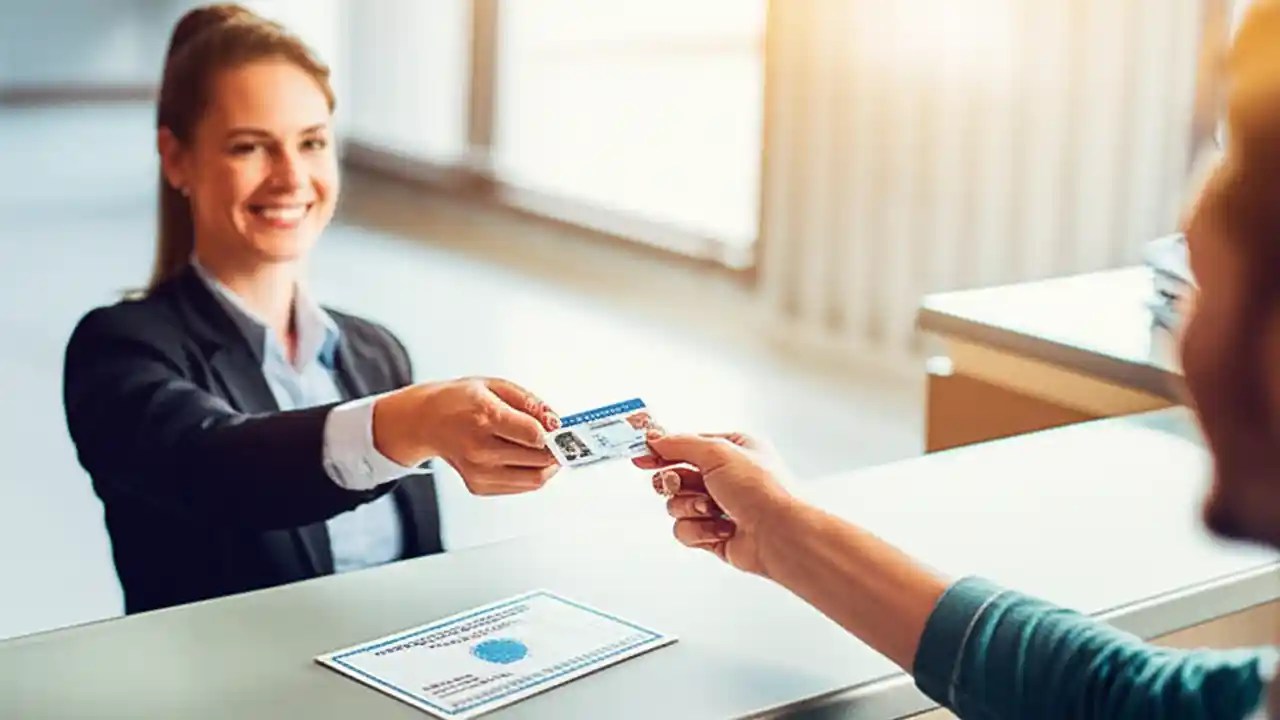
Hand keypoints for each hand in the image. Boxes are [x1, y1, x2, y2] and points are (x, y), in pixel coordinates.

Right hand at [374, 378, 561, 494]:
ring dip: (548, 466)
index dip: (555, 433)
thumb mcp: (495, 385)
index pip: (533, 435)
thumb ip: (530, 402)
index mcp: (484, 417)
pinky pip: (520, 486)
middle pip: (538, 460)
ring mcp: (478, 471)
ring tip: (545, 449)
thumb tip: (555, 421)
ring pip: (534, 479)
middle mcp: (479, 448)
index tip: (563, 428)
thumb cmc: (460, 401)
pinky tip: (524, 457)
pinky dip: (531, 473)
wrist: (426, 422)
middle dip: (557, 450)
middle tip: (561, 440)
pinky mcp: (478, 486)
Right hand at [634, 432, 795, 575]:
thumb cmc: (763, 490)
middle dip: (674, 482)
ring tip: (712, 509)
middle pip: (675, 476)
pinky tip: (720, 529)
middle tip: (680, 484)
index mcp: (732, 450)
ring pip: (676, 505)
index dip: (662, 451)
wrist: (780, 535)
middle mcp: (725, 477)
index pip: (686, 446)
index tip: (642, 455)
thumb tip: (657, 439)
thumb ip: (682, 444)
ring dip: (690, 507)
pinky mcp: (713, 533)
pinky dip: (699, 530)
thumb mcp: (719, 452)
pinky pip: (684, 530)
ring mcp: (718, 506)